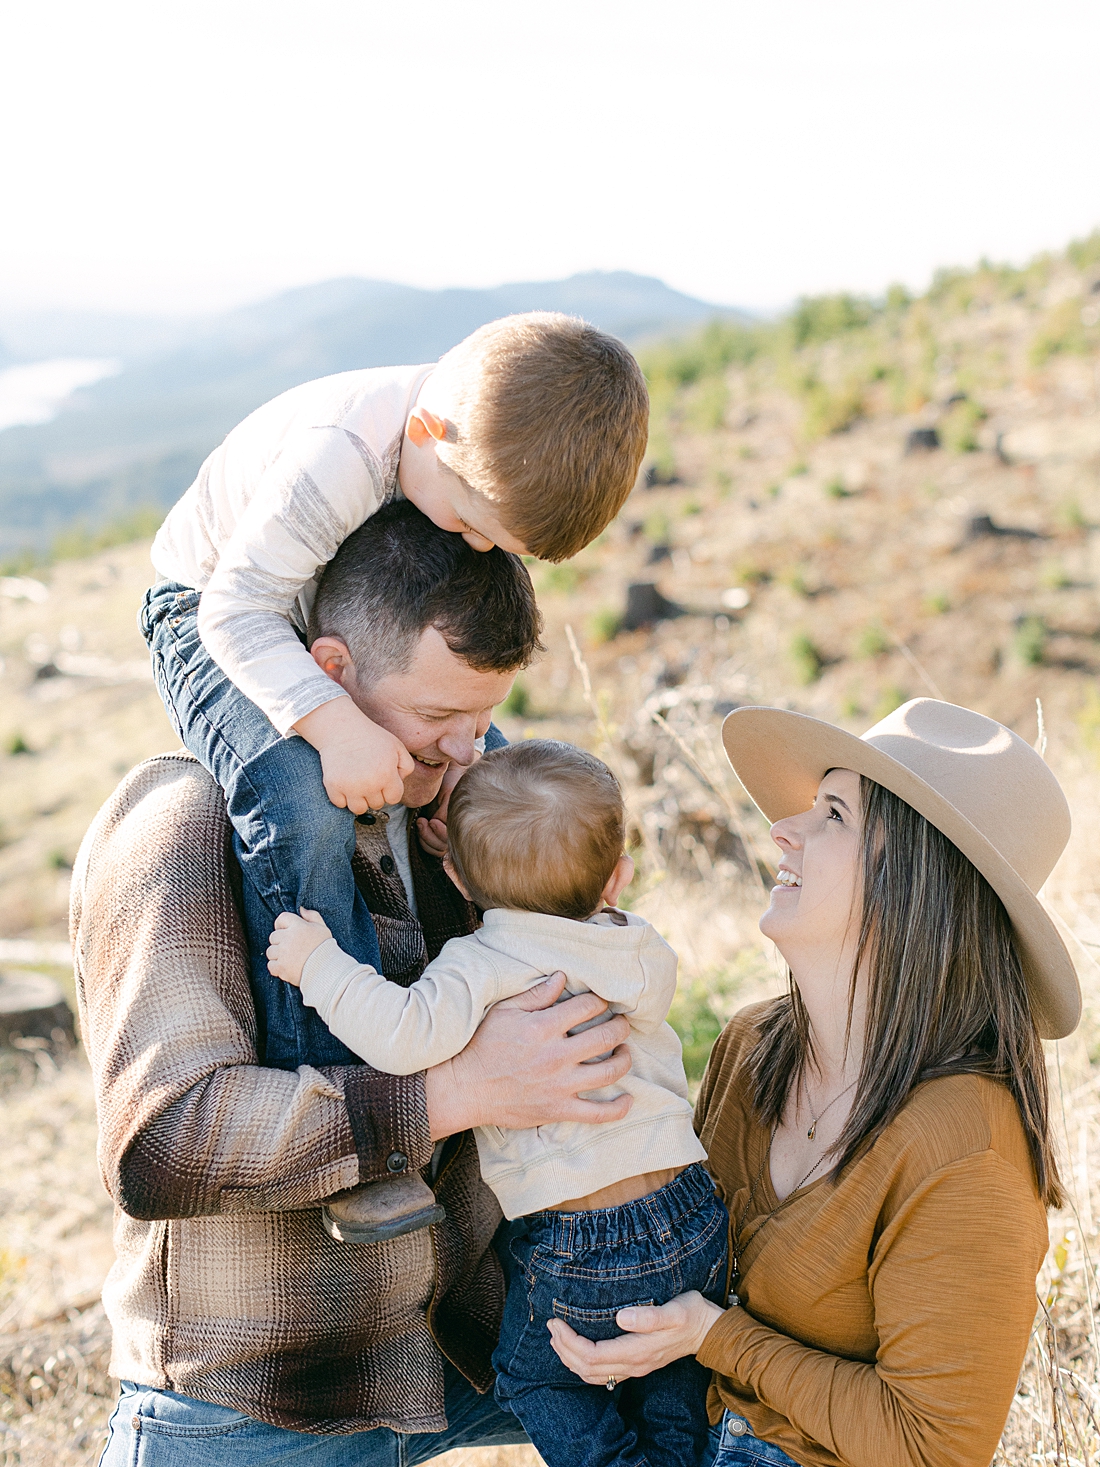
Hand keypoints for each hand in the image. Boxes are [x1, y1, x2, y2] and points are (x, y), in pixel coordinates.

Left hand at [266, 909, 331, 984]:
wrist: (328, 970)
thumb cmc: (326, 948)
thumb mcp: (322, 928)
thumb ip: (312, 915)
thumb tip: (301, 909)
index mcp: (298, 926)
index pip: (281, 919)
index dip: (282, 925)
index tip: (288, 932)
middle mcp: (288, 938)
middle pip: (273, 936)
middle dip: (280, 941)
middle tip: (292, 948)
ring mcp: (283, 953)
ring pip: (270, 951)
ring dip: (278, 955)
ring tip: (290, 959)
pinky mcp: (281, 967)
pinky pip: (271, 965)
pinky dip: (277, 967)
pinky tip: (288, 967)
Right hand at [293, 698, 413, 812]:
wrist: (341, 729)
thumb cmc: (371, 737)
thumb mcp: (397, 747)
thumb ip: (406, 766)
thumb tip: (399, 783)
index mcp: (386, 775)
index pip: (394, 798)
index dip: (390, 790)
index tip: (383, 780)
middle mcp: (369, 784)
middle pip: (377, 804)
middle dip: (375, 793)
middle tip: (368, 777)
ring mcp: (350, 787)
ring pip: (359, 809)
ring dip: (359, 800)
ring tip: (357, 784)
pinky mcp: (333, 786)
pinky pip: (340, 804)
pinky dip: (342, 797)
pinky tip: (345, 782)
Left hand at [415, 750, 478, 857]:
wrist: (454, 772)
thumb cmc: (455, 780)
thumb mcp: (451, 793)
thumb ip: (446, 812)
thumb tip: (437, 823)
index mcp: (466, 822)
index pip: (452, 840)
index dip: (441, 834)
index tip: (433, 820)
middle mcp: (459, 830)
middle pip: (443, 847)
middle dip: (431, 837)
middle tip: (423, 821)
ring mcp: (449, 832)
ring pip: (437, 848)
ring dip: (426, 838)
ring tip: (420, 822)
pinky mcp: (439, 830)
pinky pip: (431, 845)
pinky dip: (423, 839)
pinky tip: (421, 824)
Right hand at [424, 972, 633, 1139]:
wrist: (465, 1088)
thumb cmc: (482, 1045)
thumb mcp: (505, 1011)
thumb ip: (537, 994)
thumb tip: (563, 977)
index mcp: (544, 1027)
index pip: (588, 1007)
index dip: (600, 1001)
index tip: (601, 1002)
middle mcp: (557, 1055)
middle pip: (606, 1036)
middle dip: (620, 1026)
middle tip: (621, 1023)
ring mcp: (560, 1085)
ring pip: (610, 1071)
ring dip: (624, 1058)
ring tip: (623, 1051)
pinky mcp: (559, 1109)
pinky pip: (598, 1113)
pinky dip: (618, 1107)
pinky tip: (628, 1098)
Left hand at [548, 1292, 724, 1384]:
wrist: (708, 1330)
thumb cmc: (690, 1315)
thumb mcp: (674, 1310)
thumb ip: (649, 1316)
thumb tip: (621, 1318)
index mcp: (637, 1351)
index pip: (592, 1356)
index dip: (570, 1342)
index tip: (557, 1322)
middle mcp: (633, 1364)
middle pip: (587, 1368)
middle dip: (564, 1349)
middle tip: (551, 1326)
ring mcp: (635, 1367)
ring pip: (593, 1375)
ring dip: (570, 1358)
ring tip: (557, 1338)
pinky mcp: (636, 1364)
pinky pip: (602, 1374)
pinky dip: (583, 1364)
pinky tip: (578, 1350)